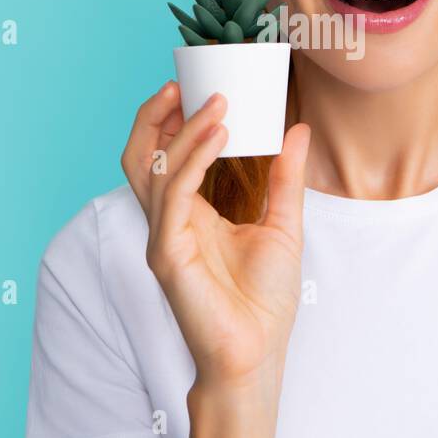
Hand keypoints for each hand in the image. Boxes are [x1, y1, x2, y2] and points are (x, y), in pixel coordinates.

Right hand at [121, 80, 311, 390]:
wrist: (258, 354)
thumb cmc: (264, 301)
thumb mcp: (284, 224)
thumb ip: (285, 178)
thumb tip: (297, 130)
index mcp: (189, 213)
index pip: (164, 155)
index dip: (170, 119)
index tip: (194, 86)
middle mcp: (168, 220)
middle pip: (140, 155)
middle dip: (154, 115)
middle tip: (182, 83)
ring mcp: (162, 236)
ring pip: (153, 168)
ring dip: (182, 130)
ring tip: (216, 104)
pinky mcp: (165, 253)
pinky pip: (172, 195)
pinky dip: (191, 160)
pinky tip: (217, 136)